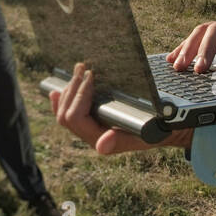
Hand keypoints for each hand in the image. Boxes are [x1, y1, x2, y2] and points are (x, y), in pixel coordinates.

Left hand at [50, 62, 193, 154]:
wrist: (160, 130)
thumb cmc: (152, 130)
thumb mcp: (142, 133)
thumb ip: (121, 139)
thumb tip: (101, 147)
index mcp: (98, 138)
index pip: (74, 118)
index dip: (79, 95)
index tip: (90, 76)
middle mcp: (89, 135)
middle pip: (65, 114)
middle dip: (72, 89)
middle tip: (81, 68)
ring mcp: (88, 128)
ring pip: (63, 111)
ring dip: (68, 89)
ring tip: (77, 70)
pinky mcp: (90, 121)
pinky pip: (68, 112)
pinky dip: (60, 100)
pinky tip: (55, 91)